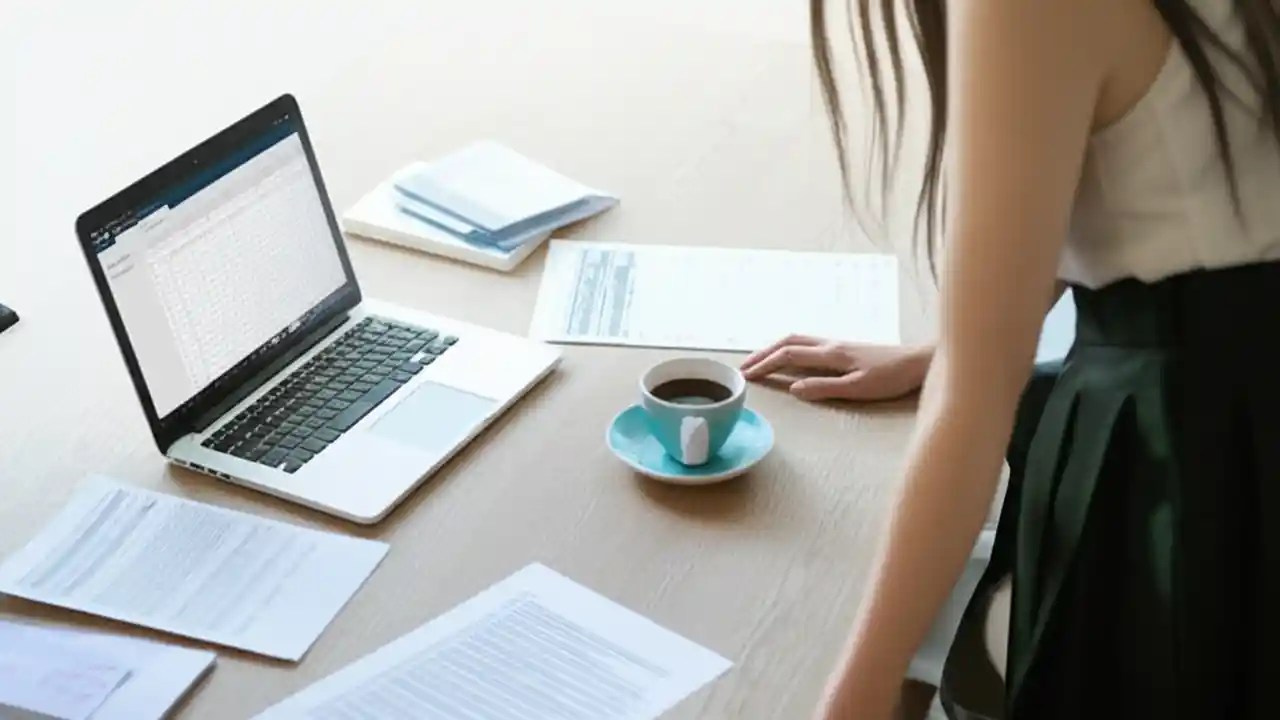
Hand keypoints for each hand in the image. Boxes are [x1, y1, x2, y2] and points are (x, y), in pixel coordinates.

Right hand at [741, 336, 933, 401]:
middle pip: (788, 341)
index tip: (746, 377)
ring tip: (760, 361)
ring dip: (775, 348)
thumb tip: (793, 389)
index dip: (765, 365)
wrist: (919, 361)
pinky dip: (789, 348)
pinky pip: (808, 344)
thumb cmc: (892, 377)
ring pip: (797, 340)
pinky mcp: (845, 348)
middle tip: (744, 367)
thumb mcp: (858, 388)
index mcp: (831, 353)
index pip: (788, 356)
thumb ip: (824, 388)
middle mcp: (830, 344)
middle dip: (763, 353)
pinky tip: (790, 358)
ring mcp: (837, 344)